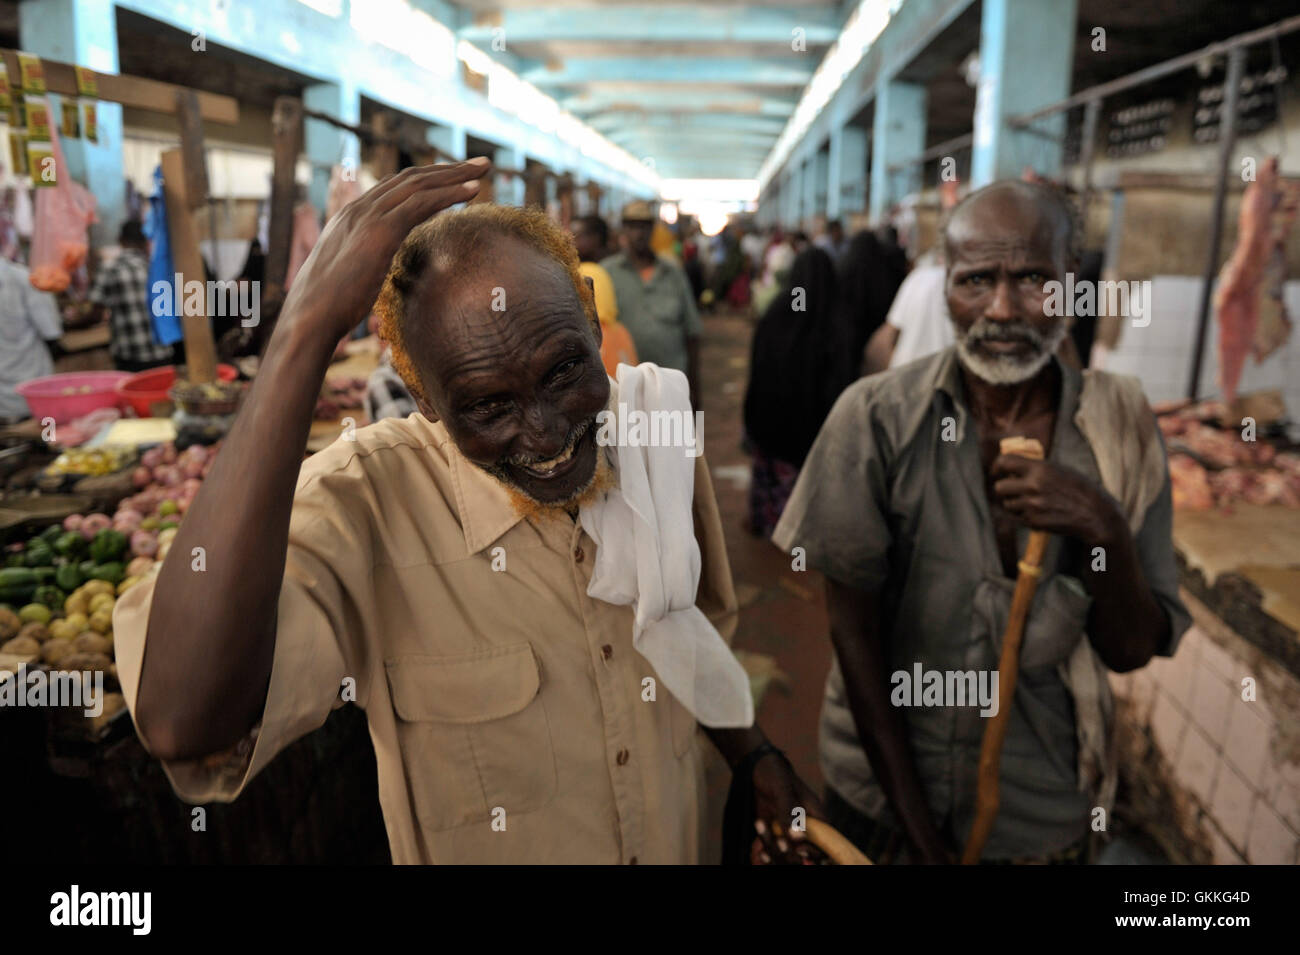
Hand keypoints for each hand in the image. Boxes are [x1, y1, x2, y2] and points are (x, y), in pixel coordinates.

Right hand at [277, 157, 491, 343]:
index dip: (427, 180)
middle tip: (480, 164)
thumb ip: (363, 265)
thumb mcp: (348, 278)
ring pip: (419, 185)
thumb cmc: (328, 309)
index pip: (394, 188)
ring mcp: (368, 217)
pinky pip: (422, 204)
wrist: (309, 318)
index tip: (454, 178)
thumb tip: (373, 274)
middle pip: (410, 178)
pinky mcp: (380, 232)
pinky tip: (474, 190)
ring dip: (455, 175)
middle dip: (447, 169)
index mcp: (350, 217)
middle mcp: (358, 209)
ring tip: (484, 170)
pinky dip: (450, 194)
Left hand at [750, 753, 830, 864]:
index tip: (799, 849)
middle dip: (793, 854)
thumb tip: (797, 836)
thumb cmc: (775, 774)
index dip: (815, 851)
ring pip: (789, 853)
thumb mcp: (782, 790)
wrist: (756, 768)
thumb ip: (789, 813)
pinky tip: (759, 852)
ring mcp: (790, 831)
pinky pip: (774, 849)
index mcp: (817, 816)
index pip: (825, 842)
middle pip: (807, 853)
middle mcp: (806, 827)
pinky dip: (767, 852)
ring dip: (776, 851)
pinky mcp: (775, 832)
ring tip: (763, 837)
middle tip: (779, 844)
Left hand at [991, 454, 1121, 544]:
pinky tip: (1039, 512)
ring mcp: (1032, 505)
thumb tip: (1012, 465)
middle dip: (1004, 488)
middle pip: (999, 487)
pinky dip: (1024, 515)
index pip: (1005, 462)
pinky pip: (1018, 517)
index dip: (997, 466)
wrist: (1094, 513)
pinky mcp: (1034, 521)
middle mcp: (1032, 486)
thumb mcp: (1059, 469)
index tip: (997, 471)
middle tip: (1012, 489)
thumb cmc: (1079, 489)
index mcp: (1039, 468)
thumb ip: (1036, 467)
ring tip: (1029, 501)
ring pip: (1007, 504)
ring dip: (1014, 503)